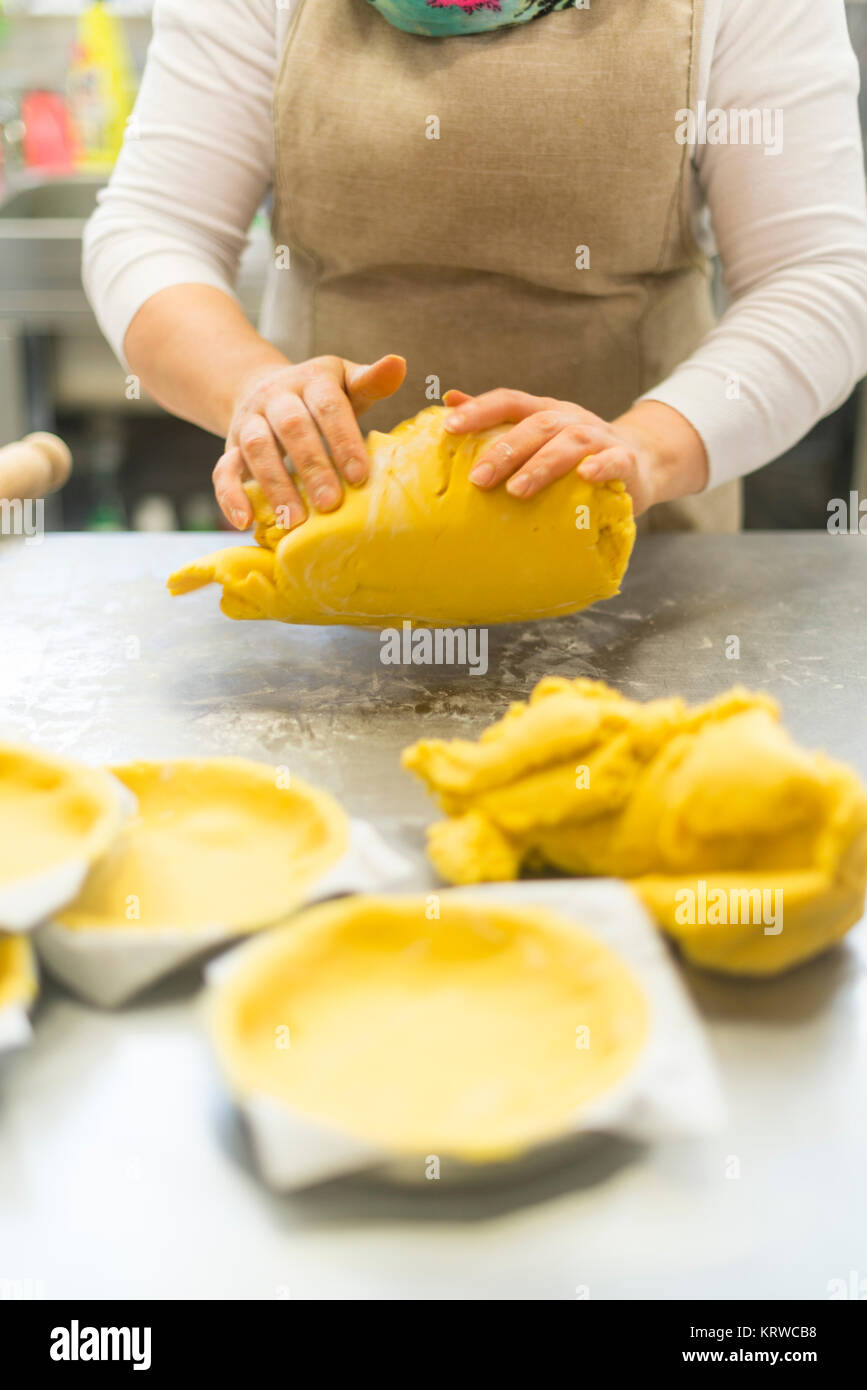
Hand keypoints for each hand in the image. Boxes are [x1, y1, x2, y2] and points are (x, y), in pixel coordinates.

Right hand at [213, 353, 405, 529]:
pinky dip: (230, 496)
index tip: (359, 476)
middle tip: (330, 504)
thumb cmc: (320, 396)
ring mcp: (250, 421)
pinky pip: (223, 470)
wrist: (266, 389)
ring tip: (295, 520)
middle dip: (312, 466)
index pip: (328, 405)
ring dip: (276, 485)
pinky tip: (245, 522)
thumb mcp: (346, 383)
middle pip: (292, 427)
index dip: (343, 440)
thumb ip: (371, 381)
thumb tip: (399, 364)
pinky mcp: (231, 447)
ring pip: (258, 449)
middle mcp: (276, 396)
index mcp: (311, 379)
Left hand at [442, 389, 707, 516]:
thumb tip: (449, 400)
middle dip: (506, 451)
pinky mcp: (626, 461)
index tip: (449, 426)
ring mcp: (600, 438)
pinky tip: (586, 475)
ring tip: (517, 491)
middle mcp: (571, 418)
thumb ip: (496, 421)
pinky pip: (614, 460)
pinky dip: (601, 466)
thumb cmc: (576, 452)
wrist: (640, 461)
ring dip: (542, 465)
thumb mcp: (536, 433)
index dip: (480, 410)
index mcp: (545, 411)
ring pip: (570, 442)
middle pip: (537, 424)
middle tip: (478, 480)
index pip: (509, 401)